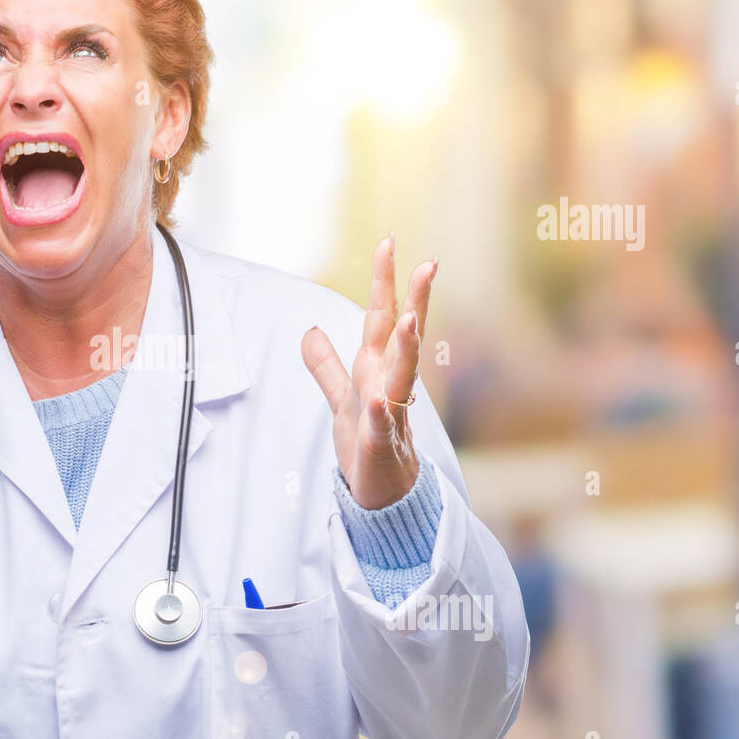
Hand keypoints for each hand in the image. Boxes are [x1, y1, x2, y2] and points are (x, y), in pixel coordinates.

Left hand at [301, 234, 436, 509]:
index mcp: (377, 370)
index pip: (383, 318)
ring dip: (407, 349)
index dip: (386, 282)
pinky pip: (384, 427)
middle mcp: (389, 385)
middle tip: (428, 264)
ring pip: (402, 376)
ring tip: (410, 319)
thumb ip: (326, 365)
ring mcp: (391, 414)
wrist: (381, 497)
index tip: (389, 241)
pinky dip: (382, 414)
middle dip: (414, 302)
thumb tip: (310, 330)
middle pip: (403, 337)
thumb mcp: (340, 399)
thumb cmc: (366, 445)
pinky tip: (379, 399)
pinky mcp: (382, 446)